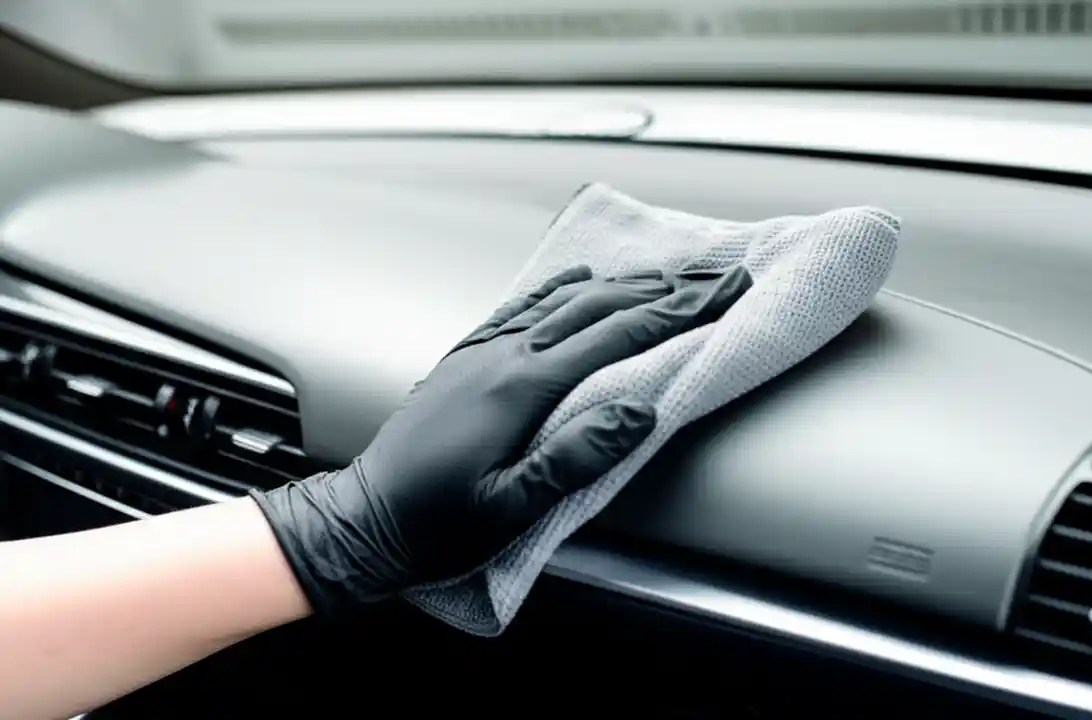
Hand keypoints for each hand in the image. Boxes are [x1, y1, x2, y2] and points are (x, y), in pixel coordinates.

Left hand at [251, 264, 751, 613]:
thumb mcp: (510, 508)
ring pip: (562, 300)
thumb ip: (575, 458)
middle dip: (664, 290)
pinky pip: (523, 306)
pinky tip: (580, 278)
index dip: (676, 314)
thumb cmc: (435, 524)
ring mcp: (482, 352)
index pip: (616, 337)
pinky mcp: (466, 359)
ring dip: (621, 284)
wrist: (362, 520)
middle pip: (597, 307)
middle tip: (716, 277)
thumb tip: (641, 411)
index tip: (724, 294)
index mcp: (520, 388)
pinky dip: (561, 287)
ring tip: (668, 275)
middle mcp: (503, 356)